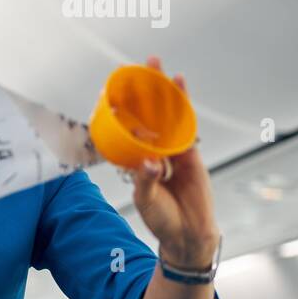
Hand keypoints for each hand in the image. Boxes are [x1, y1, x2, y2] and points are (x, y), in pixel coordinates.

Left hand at [129, 56, 219, 266]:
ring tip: (158, 67)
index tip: (107, 90)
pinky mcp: (190, 154)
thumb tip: (151, 163)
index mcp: (134, 160)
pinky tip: (180, 88)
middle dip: (143, 90)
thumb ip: (147, 180)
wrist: (189, 234)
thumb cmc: (162, 219)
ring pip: (166, 115)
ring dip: (164, 91)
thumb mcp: (147, 200)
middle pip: (147, 115)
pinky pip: (185, 126)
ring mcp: (172, 150)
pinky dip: (183, 107)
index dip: (118, 111)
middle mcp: (152, 150)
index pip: (124, 130)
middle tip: (140, 64)